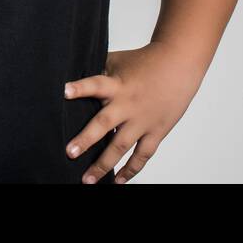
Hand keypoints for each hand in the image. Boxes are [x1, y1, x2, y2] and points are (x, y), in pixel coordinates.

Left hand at [63, 42, 204, 183]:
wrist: (178, 64)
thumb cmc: (144, 61)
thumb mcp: (117, 61)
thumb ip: (98, 73)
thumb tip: (72, 80)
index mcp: (116, 84)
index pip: (95, 84)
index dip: (80, 88)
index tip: (63, 92)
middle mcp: (128, 104)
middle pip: (105, 123)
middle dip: (86, 139)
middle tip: (70, 153)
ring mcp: (142, 120)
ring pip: (122, 146)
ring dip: (104, 164)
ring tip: (87, 180)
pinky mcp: (156, 131)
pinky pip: (142, 155)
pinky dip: (131, 169)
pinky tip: (117, 181)